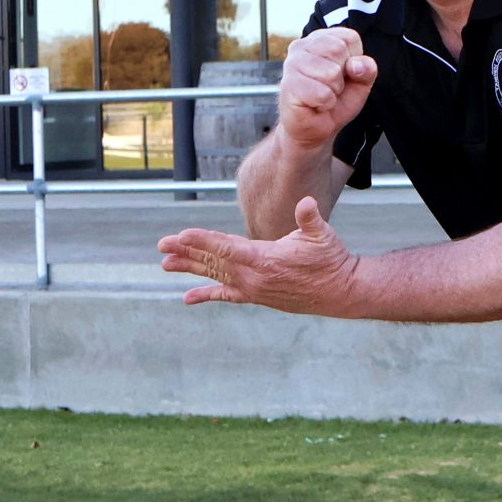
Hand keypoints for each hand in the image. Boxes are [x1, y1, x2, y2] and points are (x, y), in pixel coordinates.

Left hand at [159, 197, 363, 313]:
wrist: (339, 292)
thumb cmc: (331, 259)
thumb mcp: (323, 235)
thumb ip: (310, 218)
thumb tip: (305, 203)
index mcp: (266, 260)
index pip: (227, 247)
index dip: (203, 240)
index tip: (181, 234)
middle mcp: (254, 277)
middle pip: (213, 261)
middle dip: (186, 252)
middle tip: (162, 245)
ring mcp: (253, 288)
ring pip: (215, 275)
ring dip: (190, 269)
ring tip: (165, 264)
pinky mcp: (256, 295)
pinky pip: (226, 294)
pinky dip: (207, 294)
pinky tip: (188, 297)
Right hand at [276, 27, 376, 150]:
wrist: (315, 130)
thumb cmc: (335, 101)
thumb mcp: (360, 83)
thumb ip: (367, 69)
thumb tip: (357, 65)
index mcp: (320, 39)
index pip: (350, 38)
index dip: (354, 61)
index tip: (343, 74)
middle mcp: (301, 46)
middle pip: (338, 51)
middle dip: (342, 76)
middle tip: (330, 87)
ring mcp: (291, 64)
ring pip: (331, 73)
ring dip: (333, 91)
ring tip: (322, 95)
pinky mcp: (288, 85)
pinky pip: (322, 94)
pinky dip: (325, 104)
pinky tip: (314, 104)